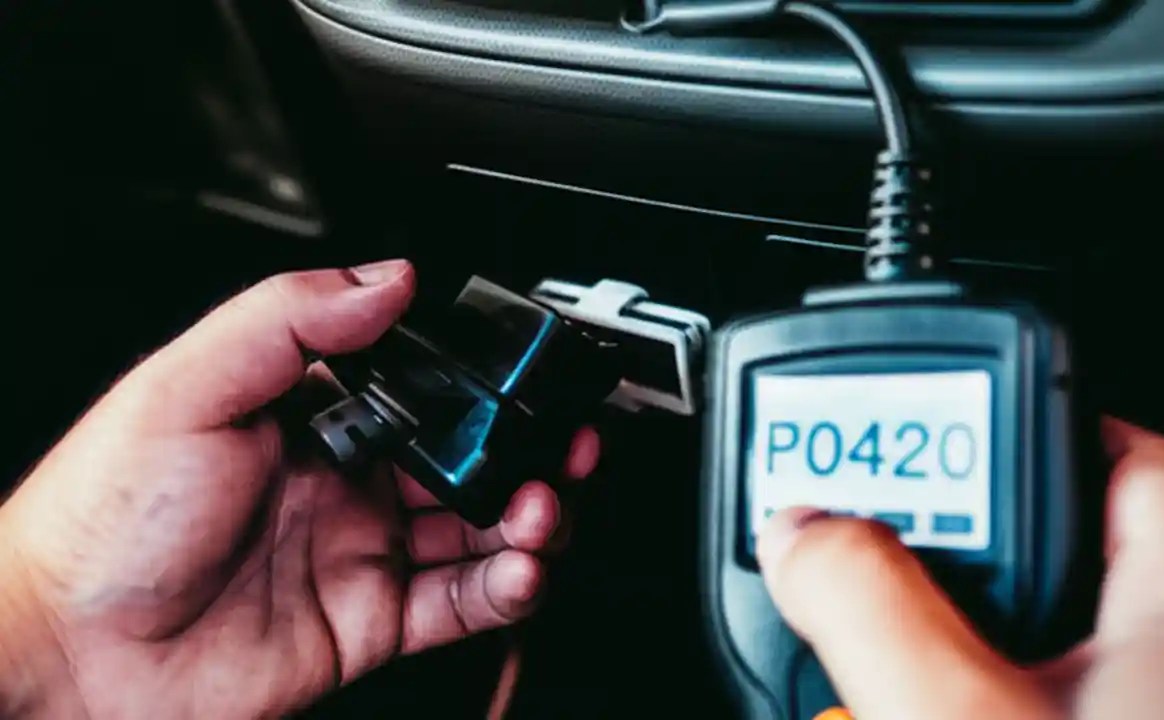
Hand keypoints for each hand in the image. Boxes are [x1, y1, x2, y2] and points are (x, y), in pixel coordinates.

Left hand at [0, 261, 598, 718]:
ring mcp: (360, 553)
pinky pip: (462, 603)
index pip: (423, 387)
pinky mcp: (370, 624)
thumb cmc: (102, 521)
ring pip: (480, 530)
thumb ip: (289, 322)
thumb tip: (387, 277)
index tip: (526, 379)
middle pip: (469, 459)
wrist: (69, 657)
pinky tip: (518, 569)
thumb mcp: (187, 389)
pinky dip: (507, 588)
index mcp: (308, 416)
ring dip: (529, 517)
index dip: (483, 385)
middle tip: (564, 445)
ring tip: (540, 510)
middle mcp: (345, 481)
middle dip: (527, 450)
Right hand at [757, 418, 1163, 719]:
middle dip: (955, 545)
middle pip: (1066, 553)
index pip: (1133, 457)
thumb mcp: (952, 718)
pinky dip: (954, 713)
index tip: (952, 421)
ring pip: (1036, 653)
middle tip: (872, 542)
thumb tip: (803, 532)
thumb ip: (865, 601)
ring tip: (860, 657)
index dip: (1040, 418)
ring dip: (940, 645)